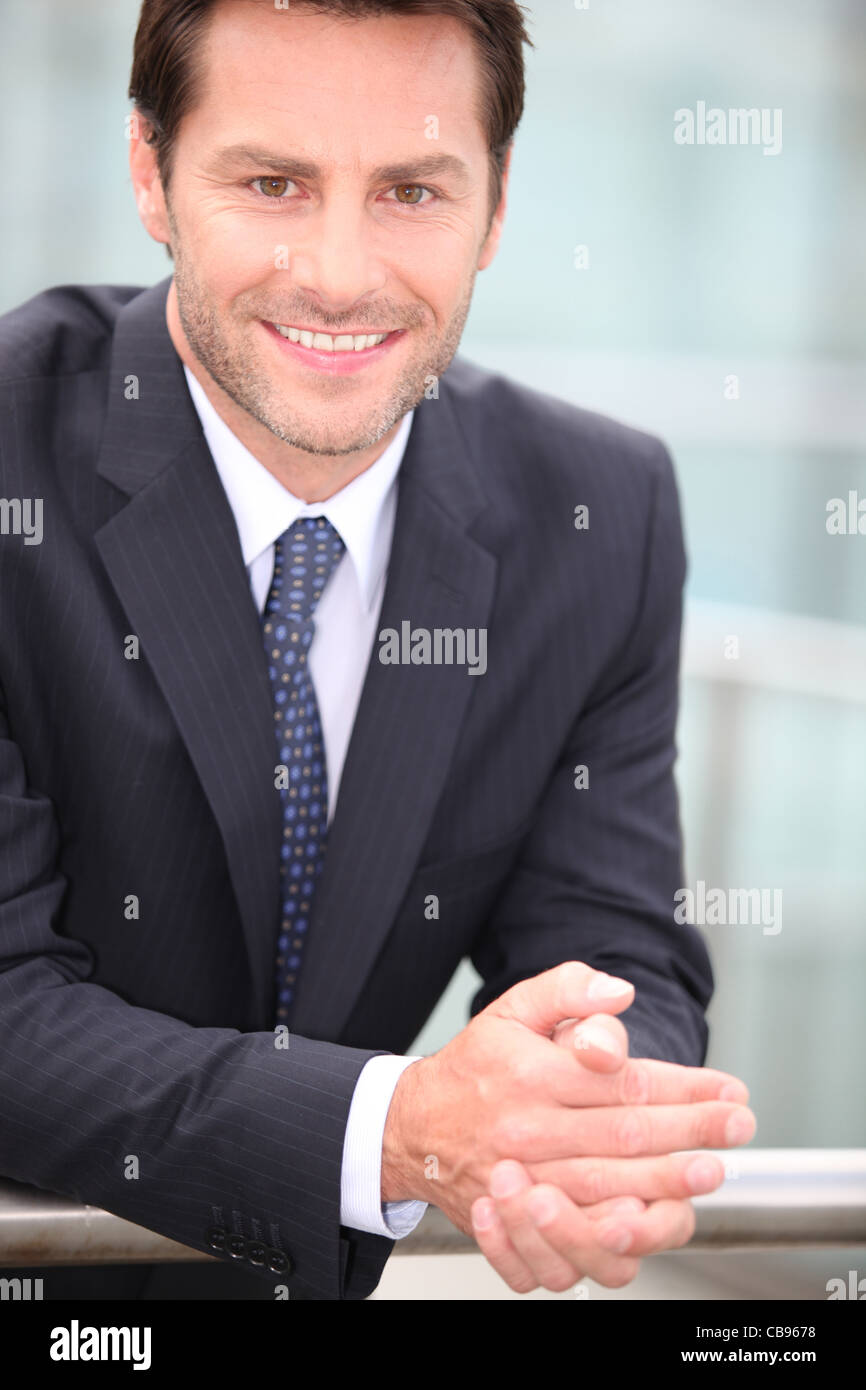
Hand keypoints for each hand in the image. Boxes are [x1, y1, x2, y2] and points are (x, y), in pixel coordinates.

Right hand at [470, 1009, 747, 1292]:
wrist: (411, 1128)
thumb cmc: (474, 1067)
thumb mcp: (511, 1010)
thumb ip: (565, 989)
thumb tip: (619, 992)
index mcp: (531, 1075)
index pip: (621, 1081)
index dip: (682, 1086)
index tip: (728, 1088)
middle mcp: (526, 1130)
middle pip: (621, 1135)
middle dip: (690, 1133)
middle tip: (738, 1128)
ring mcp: (517, 1182)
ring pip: (601, 1188)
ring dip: (663, 1183)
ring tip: (710, 1174)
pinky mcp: (511, 1224)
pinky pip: (565, 1241)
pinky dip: (609, 1239)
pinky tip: (648, 1222)